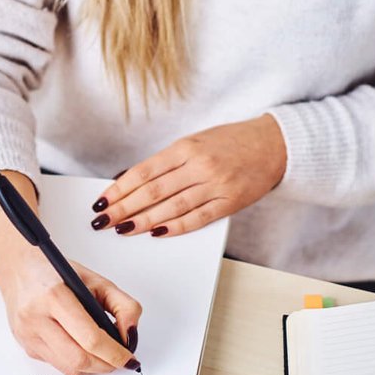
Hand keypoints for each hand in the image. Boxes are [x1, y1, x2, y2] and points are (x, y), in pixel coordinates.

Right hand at [0, 171, 142, 374]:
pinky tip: (82, 349)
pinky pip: (57, 365)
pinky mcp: (25, 346)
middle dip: (105, 365)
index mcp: (54, 296)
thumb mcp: (95, 279)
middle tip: (119, 360)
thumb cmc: (55, 271)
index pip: (90, 338)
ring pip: (68, 368)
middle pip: (78, 359)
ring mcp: (27, 335)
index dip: (114, 353)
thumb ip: (121, 304)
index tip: (128, 357)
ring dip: (92, 368)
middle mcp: (36, 318)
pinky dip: (75, 362)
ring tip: (103, 356)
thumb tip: (130, 335)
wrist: (18, 268)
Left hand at [91, 114, 286, 237]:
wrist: (273, 145)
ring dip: (144, 221)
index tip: (102, 202)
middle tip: (104, 221)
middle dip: (123, 208)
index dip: (119, 189)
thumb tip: (132, 182)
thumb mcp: (194, 142)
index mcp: (185, 147)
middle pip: (152, 192)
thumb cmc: (230, 142)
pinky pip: (197, 218)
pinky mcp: (230, 202)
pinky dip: (175, 227)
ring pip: (172, 207)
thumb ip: (167, 162)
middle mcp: (198, 166)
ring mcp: (215, 185)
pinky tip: (157, 232)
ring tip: (123, 230)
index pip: (143, 172)